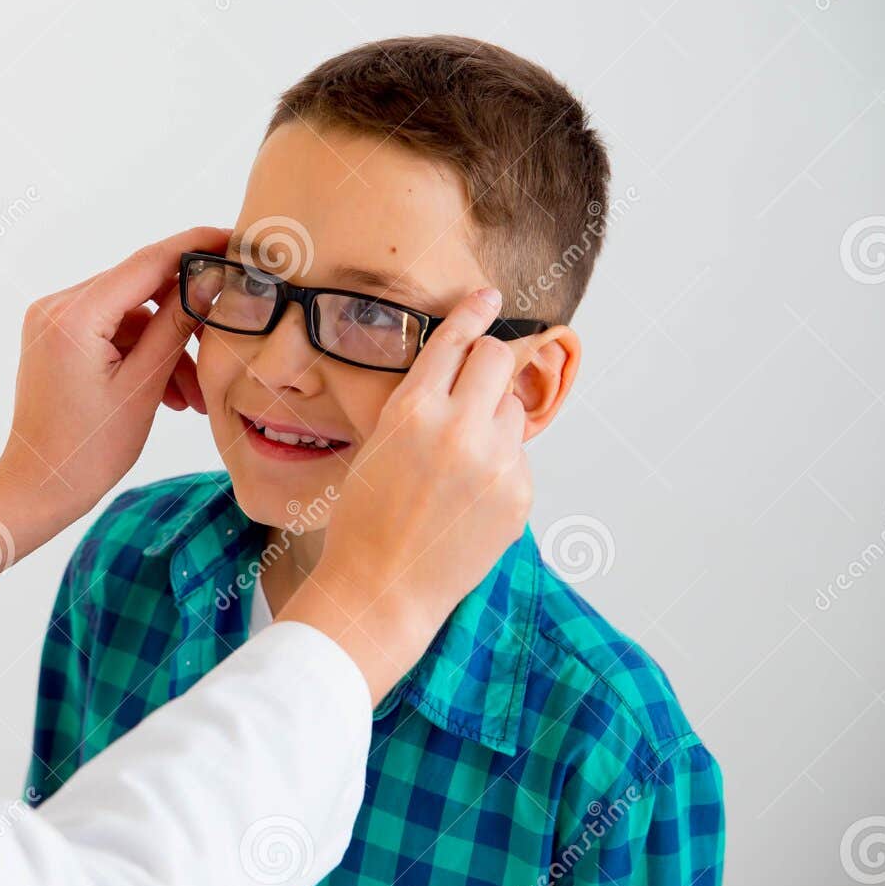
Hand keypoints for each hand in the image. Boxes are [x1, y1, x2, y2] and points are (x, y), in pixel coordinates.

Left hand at [0, 226, 225, 519]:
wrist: (38, 487)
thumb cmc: (87, 452)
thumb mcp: (143, 387)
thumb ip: (176, 327)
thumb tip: (210, 280)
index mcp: (74, 316)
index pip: (147, 262)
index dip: (195, 247)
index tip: (233, 240)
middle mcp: (56, 307)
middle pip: (139, 289)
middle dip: (185, 317)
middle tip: (223, 340)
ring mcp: (52, 321)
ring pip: (130, 315)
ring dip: (165, 347)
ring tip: (193, 395)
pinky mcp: (56, 338)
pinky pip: (111, 330)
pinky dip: (141, 355)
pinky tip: (168, 393)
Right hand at [277, 287, 532, 701]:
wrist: (382, 588)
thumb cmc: (365, 519)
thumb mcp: (377, 444)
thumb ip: (421, 405)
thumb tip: (465, 374)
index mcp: (414, 410)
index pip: (456, 340)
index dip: (473, 313)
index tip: (488, 297)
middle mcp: (460, 428)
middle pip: (498, 359)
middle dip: (488, 363)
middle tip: (475, 380)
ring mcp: (496, 463)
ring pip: (513, 410)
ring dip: (494, 420)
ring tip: (459, 461)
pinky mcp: (518, 495)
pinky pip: (518, 457)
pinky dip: (499, 466)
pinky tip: (467, 497)